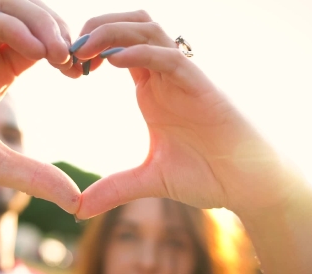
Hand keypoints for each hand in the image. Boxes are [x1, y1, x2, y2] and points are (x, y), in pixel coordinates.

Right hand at [0, 0, 80, 212]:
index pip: (40, 47)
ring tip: (60, 53)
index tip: (84, 74)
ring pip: (8, 8)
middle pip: (31, 20)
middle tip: (78, 60)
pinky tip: (31, 48)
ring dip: (40, 24)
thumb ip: (33, 176)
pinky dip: (8, 25)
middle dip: (60, 34)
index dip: (66, 54)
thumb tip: (78, 203)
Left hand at [70, 11, 304, 218]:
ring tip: (84, 48)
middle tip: (68, 49)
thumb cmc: (207, 175)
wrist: (249, 184)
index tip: (62, 64)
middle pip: (130, 25)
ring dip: (113, 31)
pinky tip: (114, 62)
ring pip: (148, 29)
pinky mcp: (201, 85)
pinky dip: (141, 52)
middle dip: (96, 26)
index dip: (89, 48)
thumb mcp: (148, 181)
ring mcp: (184, 78)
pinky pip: (169, 57)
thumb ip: (114, 189)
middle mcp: (166, 76)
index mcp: (152, 90)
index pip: (117, 47)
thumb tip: (78, 209)